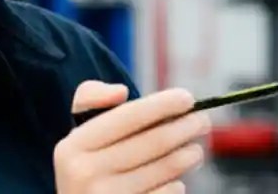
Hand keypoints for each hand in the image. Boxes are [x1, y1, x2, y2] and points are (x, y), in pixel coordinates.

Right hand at [54, 81, 210, 192]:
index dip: (163, 104)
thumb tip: (121, 92)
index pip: (129, 116)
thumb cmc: (84, 164)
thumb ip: (91, 98)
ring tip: (196, 150)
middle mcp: (87, 174)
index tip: (188, 98)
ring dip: (188, 155)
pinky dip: (176, 186)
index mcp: (74, 146)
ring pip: (165, 169)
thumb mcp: (78, 132)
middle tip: (203, 121)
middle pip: (154, 142)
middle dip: (185, 127)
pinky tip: (178, 180)